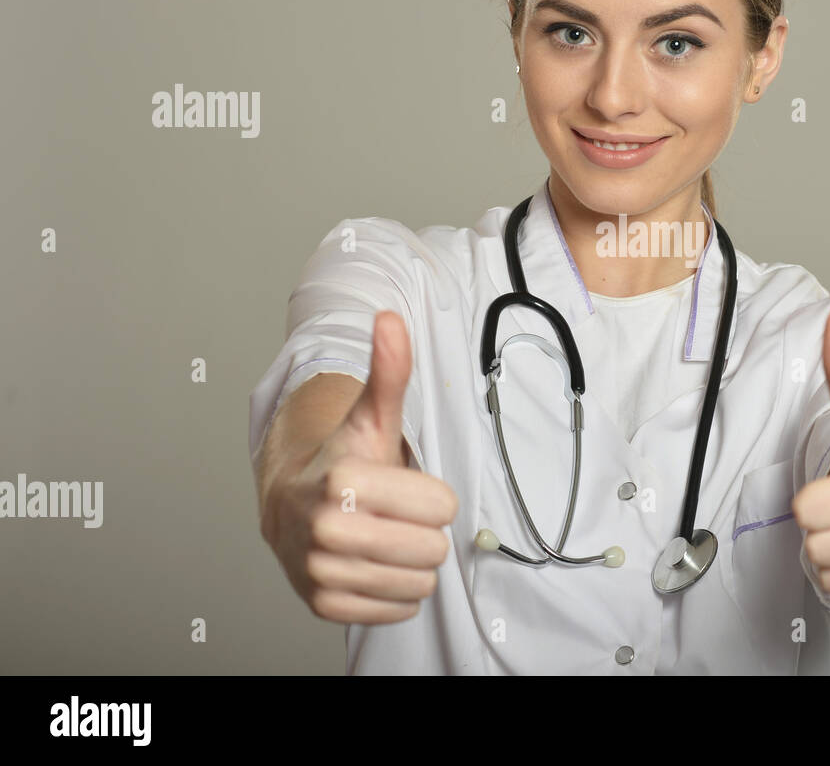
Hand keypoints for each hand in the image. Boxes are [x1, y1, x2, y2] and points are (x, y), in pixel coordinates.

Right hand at [264, 311, 458, 624]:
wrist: (288, 507)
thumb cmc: (341, 462)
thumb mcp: (369, 416)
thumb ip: (388, 371)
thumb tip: (389, 319)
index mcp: (345, 481)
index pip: (443, 508)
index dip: (433, 497)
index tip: (406, 486)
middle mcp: (328, 529)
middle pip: (433, 549)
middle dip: (423, 532)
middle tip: (396, 516)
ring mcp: (323, 571)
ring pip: (420, 582)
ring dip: (411, 563)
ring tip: (384, 538)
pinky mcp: (325, 606)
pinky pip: (398, 608)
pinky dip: (395, 591)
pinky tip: (374, 565)